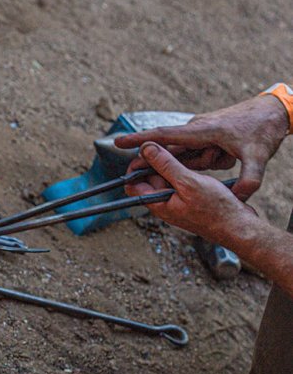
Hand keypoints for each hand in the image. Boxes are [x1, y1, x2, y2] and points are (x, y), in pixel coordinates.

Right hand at [115, 95, 288, 199]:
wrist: (273, 111)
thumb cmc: (262, 128)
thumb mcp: (259, 156)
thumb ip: (249, 179)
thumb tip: (241, 196)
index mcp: (201, 131)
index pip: (163, 136)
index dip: (139, 140)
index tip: (117, 142)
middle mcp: (195, 130)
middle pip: (177, 153)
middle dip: (182, 162)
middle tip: (178, 168)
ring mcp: (200, 132)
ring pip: (192, 156)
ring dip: (210, 161)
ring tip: (230, 155)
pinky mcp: (205, 135)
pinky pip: (200, 153)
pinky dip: (212, 159)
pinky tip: (230, 154)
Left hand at [126, 142, 257, 245]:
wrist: (240, 228)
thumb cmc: (217, 211)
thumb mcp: (189, 183)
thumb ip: (166, 166)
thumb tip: (146, 149)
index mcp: (158, 203)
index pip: (133, 184)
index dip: (135, 166)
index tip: (146, 151)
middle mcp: (164, 203)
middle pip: (148, 178)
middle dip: (154, 161)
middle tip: (168, 146)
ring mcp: (177, 201)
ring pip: (166, 177)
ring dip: (171, 164)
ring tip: (183, 151)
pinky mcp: (189, 199)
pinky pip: (180, 181)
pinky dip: (183, 170)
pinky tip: (195, 162)